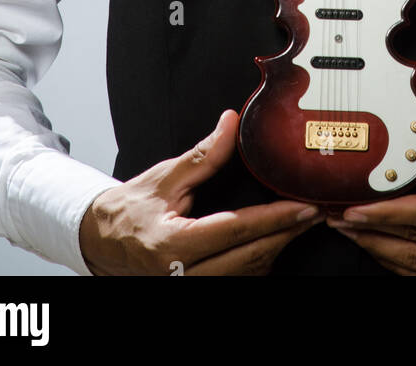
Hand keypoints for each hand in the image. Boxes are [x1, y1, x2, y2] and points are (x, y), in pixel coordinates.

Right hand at [78, 109, 322, 274]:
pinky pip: (236, 282)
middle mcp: (180, 274)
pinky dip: (256, 264)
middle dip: (285, 235)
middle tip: (313, 214)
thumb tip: (230, 124)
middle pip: (248, 259)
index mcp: (172, 244)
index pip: (235, 230)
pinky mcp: (192, 290)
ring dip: (274, 250)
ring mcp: (187, 288)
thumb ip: (203, 155)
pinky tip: (270, 244)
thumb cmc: (130, 210)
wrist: (102, 241)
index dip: (274, 218)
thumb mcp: (165, 177)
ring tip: (297, 225)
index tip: (302, 207)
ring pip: (246, 275)